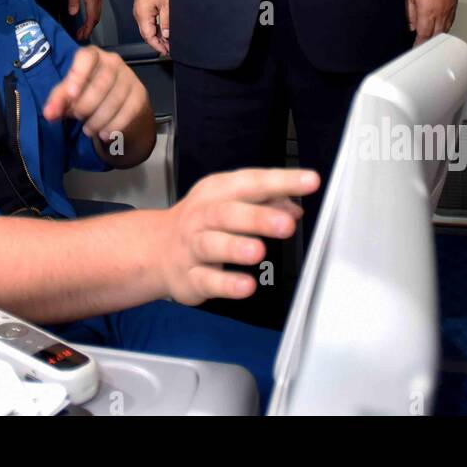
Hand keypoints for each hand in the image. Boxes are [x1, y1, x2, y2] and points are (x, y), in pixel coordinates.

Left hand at [40, 45, 148, 143]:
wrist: (118, 106)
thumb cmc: (88, 94)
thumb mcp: (70, 95)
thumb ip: (58, 102)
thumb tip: (48, 113)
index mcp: (92, 56)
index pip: (86, 58)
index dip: (78, 75)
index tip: (71, 96)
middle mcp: (113, 62)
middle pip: (102, 82)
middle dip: (86, 105)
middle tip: (78, 117)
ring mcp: (129, 77)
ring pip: (115, 100)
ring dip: (98, 119)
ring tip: (88, 130)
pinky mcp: (140, 94)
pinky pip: (128, 111)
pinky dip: (114, 126)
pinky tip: (104, 134)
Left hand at [65, 0, 103, 40]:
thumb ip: (73, 0)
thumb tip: (73, 13)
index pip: (92, 17)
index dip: (87, 28)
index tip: (82, 35)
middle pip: (96, 17)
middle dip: (89, 28)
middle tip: (80, 35)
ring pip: (97, 13)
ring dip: (91, 23)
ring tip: (82, 30)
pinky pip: (97, 8)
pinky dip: (92, 16)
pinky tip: (87, 19)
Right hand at [133, 0, 169, 56]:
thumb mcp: (167, 4)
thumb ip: (166, 21)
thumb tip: (166, 35)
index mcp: (142, 15)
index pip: (148, 36)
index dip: (157, 46)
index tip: (165, 51)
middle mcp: (139, 15)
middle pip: (147, 35)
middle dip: (157, 44)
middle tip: (168, 50)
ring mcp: (140, 13)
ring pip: (147, 30)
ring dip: (157, 37)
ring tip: (167, 43)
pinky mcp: (142, 10)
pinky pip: (148, 24)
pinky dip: (155, 30)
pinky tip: (162, 33)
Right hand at [158, 168, 319, 304]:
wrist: (156, 249)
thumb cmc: (203, 222)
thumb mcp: (231, 202)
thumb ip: (266, 203)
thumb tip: (295, 209)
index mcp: (217, 191)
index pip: (252, 182)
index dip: (282, 181)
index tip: (310, 181)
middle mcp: (202, 216)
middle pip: (227, 213)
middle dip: (257, 218)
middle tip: (285, 225)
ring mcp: (192, 246)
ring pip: (212, 245)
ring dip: (235, 248)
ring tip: (258, 252)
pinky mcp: (189, 277)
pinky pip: (207, 280)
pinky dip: (226, 284)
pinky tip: (246, 286)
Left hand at [406, 0, 456, 45]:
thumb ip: (410, 13)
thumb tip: (411, 26)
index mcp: (427, 13)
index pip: (423, 35)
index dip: (419, 44)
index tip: (416, 48)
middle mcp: (439, 14)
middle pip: (435, 36)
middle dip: (428, 42)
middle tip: (422, 45)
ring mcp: (448, 11)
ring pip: (444, 31)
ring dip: (437, 36)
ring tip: (430, 39)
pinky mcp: (454, 7)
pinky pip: (450, 23)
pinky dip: (444, 28)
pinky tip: (440, 29)